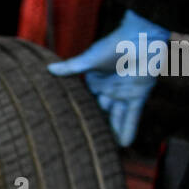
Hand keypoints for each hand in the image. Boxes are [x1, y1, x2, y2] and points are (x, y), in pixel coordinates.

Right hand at [46, 9, 169, 146]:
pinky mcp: (138, 95)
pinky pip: (132, 115)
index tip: (70, 130)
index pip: (86, 102)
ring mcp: (123, 94)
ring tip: (106, 151)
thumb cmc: (114, 44)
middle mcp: (108, 90)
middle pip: (100, 113)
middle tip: (86, 146)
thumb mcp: (90, 59)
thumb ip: (71, 68)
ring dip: (111, 132)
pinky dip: (129, 128)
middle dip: (96, 127)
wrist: (141, 38)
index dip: (79, 115)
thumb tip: (48, 69)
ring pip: (116, 117)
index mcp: (95, 81)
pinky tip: (125, 143)